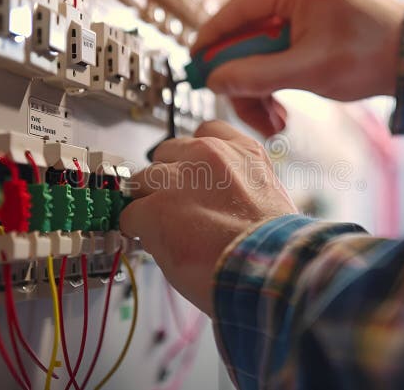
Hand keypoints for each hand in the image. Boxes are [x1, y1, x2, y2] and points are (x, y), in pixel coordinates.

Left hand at [119, 121, 296, 314]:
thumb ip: (236, 184)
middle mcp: (209, 155)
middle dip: (167, 182)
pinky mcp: (156, 208)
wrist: (271, 271)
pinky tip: (158, 246)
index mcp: (242, 151)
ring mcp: (179, 179)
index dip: (192, 158)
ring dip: (148, 204)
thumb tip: (211, 198)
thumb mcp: (269, 197)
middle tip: (178, 210)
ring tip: (167, 231)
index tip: (190, 174)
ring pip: (142, 182)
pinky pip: (129, 215)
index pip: (205, 132)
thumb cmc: (274, 248)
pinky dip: (138, 233)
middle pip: (165, 156)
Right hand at [194, 0, 403, 136]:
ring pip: (263, 50)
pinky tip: (283, 110)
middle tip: (246, 112)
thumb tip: (215, 80)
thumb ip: (256, 75)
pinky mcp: (315, 25)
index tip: (195, 67)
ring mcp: (307, 7)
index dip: (211, 42)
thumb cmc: (371, 56)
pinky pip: (281, 52)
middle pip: (247, 36)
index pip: (235, 11)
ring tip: (275, 123)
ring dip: (262, 88)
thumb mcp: (306, 70)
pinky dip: (278, 81)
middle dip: (245, 80)